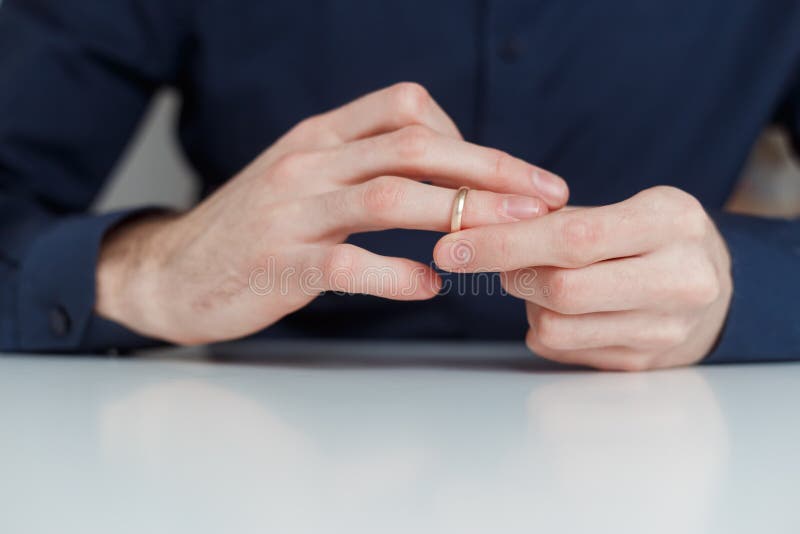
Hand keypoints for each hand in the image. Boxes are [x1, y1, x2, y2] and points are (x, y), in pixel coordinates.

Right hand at [96, 83, 566, 343]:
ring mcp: (292, 211)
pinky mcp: (279, 263)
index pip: (406, 107)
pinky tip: (431, 286)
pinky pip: (349, 263)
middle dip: (490, 170)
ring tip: (509, 236)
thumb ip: (361, 164)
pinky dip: (397, 274)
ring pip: (390, 196)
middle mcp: (309, 162)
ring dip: (460, 214)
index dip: (465, 136)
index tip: (506, 174)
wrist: (172, 271)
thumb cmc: (252, 229)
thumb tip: (443, 172)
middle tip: (546, 197)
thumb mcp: (303, 177)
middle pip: (415, 146)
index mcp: (320, 136)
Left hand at [434, 186, 731, 370]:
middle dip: (510, 272)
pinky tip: (562, 309)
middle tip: (489, 258)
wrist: (715, 290)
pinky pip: (564, 349)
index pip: (573, 237)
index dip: (504, 243)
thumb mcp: (632, 207)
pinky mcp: (643, 362)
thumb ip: (567, 218)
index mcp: (671, 222)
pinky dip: (543, 326)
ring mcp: (664, 329)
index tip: (452, 246)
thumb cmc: (657, 239)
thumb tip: (482, 228)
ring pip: (556, 326)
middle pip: (561, 288)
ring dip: (528, 303)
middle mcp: (678, 279)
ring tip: (540, 281)